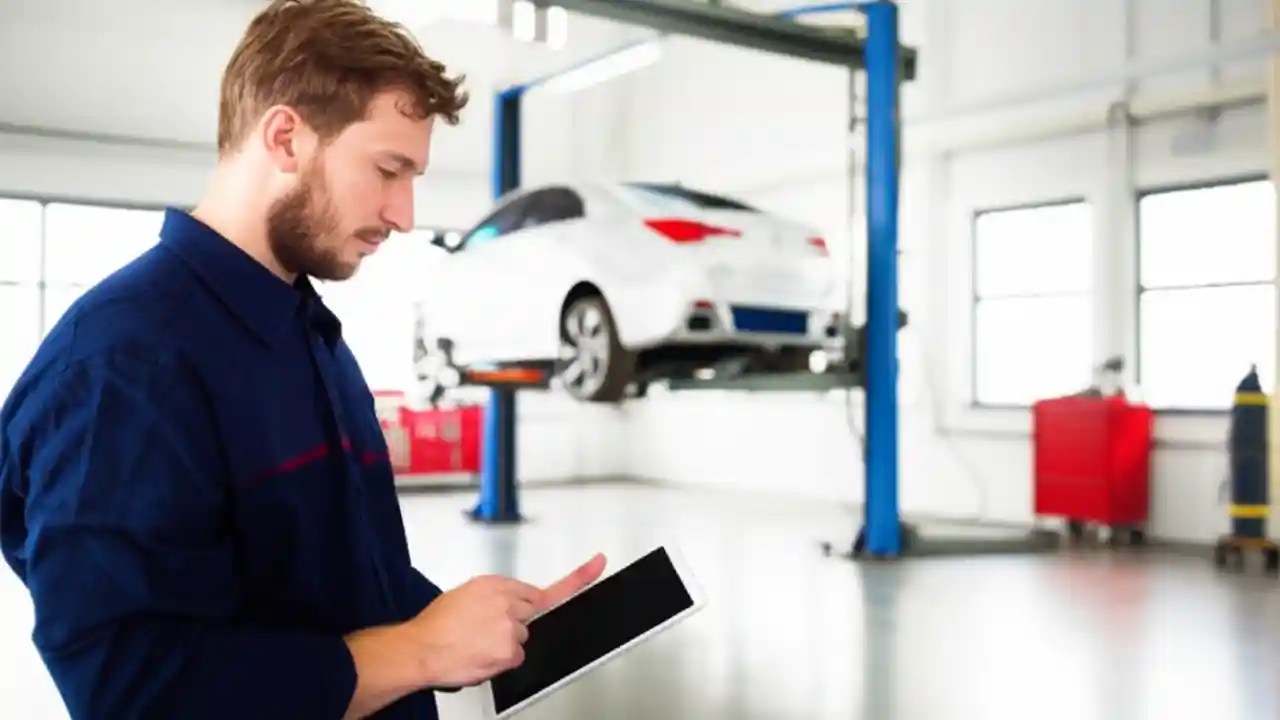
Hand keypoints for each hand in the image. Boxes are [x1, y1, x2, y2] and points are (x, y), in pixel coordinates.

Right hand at [410, 553, 606, 688]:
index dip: (580, 577)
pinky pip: (516, 657)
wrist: (420, 649)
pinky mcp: (510, 650)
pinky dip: (501, 660)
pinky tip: (480, 654)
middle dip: (513, 624)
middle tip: (484, 631)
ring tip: (476, 643)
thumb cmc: (436, 625)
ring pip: (522, 638)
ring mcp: (511, 627)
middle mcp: (507, 602)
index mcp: (496, 584)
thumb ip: (496, 596)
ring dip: (504, 644)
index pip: (544, 584)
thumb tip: (513, 606)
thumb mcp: (466, 595)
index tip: (599, 564)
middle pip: (530, 616)